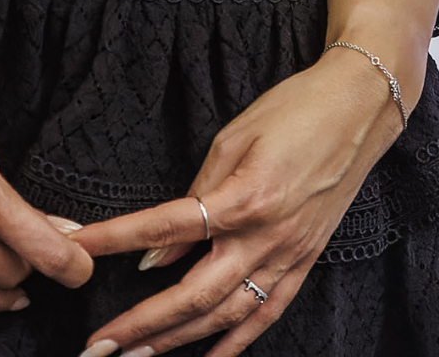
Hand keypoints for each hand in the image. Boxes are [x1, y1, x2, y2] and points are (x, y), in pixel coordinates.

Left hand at [70, 48, 411, 356]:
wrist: (362, 105)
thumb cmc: (296, 109)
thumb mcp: (234, 136)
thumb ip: (195, 193)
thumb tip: (161, 250)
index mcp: (243, 197)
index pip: (165, 228)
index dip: (115, 242)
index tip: (76, 252)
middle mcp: (266, 235)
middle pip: (193, 295)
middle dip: (141, 325)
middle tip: (97, 344)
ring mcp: (290, 253)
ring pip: (227, 315)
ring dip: (177, 342)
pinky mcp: (306, 259)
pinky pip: (268, 313)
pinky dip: (236, 343)